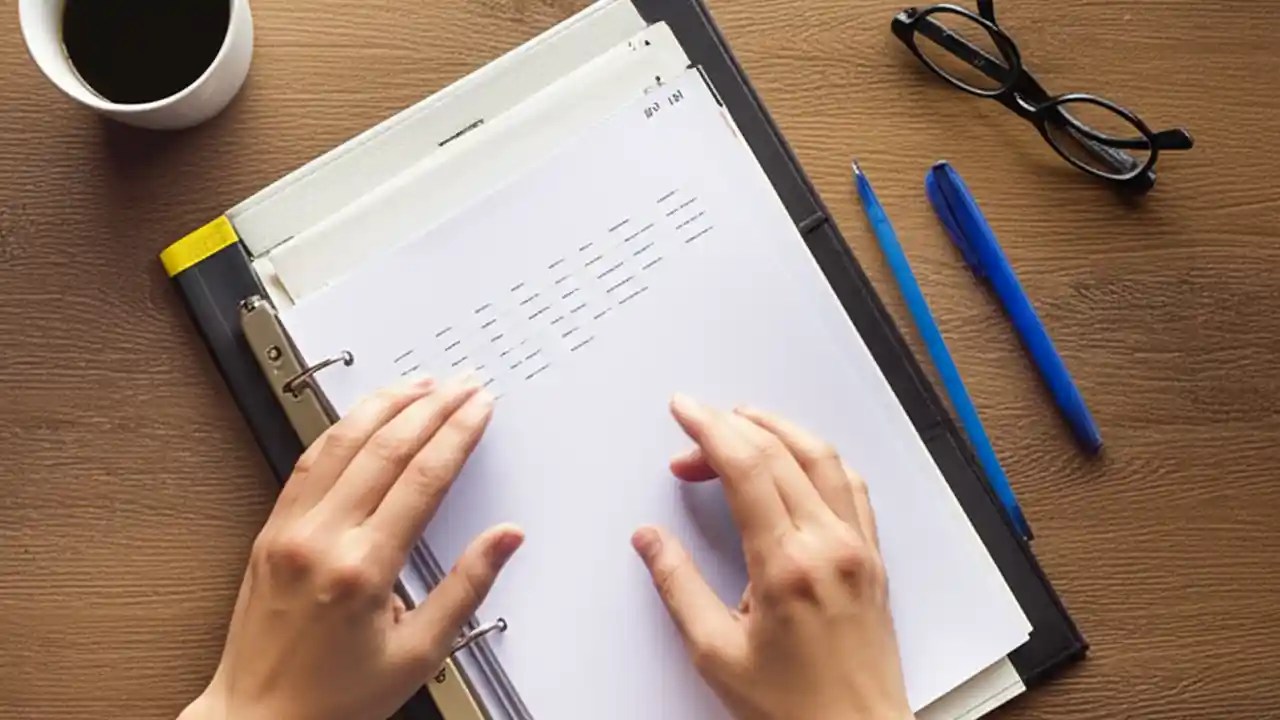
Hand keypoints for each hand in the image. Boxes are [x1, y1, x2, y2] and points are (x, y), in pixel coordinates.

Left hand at [181, 375, 522, 719]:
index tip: (479, 407)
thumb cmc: (336, 699)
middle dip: (431, 406)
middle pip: (386, 447)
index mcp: (363, 569)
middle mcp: (322, 539)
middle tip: (462, 383)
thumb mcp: (420, 653)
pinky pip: (307, 462)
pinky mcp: (269, 532)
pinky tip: (362, 417)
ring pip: (341, 442)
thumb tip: (506, 538)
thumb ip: (467, 587)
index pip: (423, 477)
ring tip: (418, 383)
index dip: (458, 433)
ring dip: (384, 405)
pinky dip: (340, 430)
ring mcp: (289, 530)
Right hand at [632, 396, 913, 719]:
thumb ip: (678, 587)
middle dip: (729, 429)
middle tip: (693, 430)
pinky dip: (819, 458)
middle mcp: (830, 546)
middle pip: (780, 453)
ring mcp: (857, 549)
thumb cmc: (794, 710)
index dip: (709, 429)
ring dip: (779, 430)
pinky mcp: (872, 559)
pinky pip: (851, 486)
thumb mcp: (716, 654)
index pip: (746, 467)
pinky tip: (799, 461)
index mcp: (787, 565)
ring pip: (823, 458)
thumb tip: (650, 540)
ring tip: (743, 423)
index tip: (685, 410)